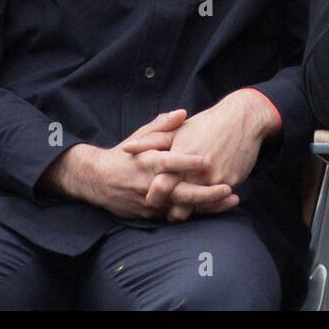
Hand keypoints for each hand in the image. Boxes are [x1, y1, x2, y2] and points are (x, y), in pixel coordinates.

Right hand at [40, 109, 235, 219]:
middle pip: (179, 192)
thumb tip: (182, 113)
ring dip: (208, 206)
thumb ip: (163, 126)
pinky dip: (197, 212)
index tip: (206, 159)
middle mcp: (148, 184)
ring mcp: (150, 203)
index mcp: (146, 162)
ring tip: (231, 201)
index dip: (187, 161)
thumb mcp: (140, 137)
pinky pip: (176, 216)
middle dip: (205, 192)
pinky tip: (217, 209)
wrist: (97, 181)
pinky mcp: (150, 216)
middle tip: (227, 188)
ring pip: (182, 208)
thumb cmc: (124, 155)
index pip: (168, 162)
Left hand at [128, 91, 278, 221]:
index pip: (161, 185)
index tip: (150, 202)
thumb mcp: (178, 130)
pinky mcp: (230, 182)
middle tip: (168, 214)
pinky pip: (216, 201)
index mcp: (180, 157)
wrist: (242, 120)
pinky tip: (205, 202)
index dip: (154, 197)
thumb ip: (151, 141)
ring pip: (198, 205)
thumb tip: (126, 148)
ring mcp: (214, 178)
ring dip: (192, 209)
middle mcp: (196, 171)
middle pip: (179, 201)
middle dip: (172, 212)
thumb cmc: (206, 124)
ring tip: (185, 211)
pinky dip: (210, 204)